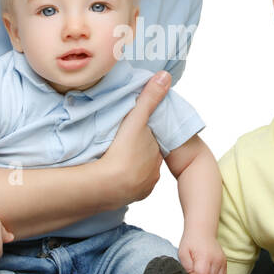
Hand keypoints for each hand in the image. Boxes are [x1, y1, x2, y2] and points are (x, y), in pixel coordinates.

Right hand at [99, 71, 169, 203]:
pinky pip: (131, 188)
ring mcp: (144, 186)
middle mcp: (154, 170)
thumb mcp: (136, 119)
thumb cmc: (123, 150)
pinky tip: (114, 177)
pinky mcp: (132, 198)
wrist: (107, 185)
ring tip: (114, 162)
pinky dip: (125, 182)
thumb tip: (166, 75)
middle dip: (138, 152)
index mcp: (156, 151)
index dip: (143, 135)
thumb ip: (149, 98)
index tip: (132, 133)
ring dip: (130, 168)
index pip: (151, 140)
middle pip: (146, 157)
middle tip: (121, 147)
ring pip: (139, 173)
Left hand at [178, 234, 227, 273]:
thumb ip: (186, 266)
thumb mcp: (182, 253)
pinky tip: (208, 272)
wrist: (202, 231)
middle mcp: (216, 259)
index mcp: (204, 257)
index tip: (190, 271)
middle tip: (194, 271)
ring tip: (201, 272)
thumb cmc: (192, 241)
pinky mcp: (224, 262)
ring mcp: (222, 261)